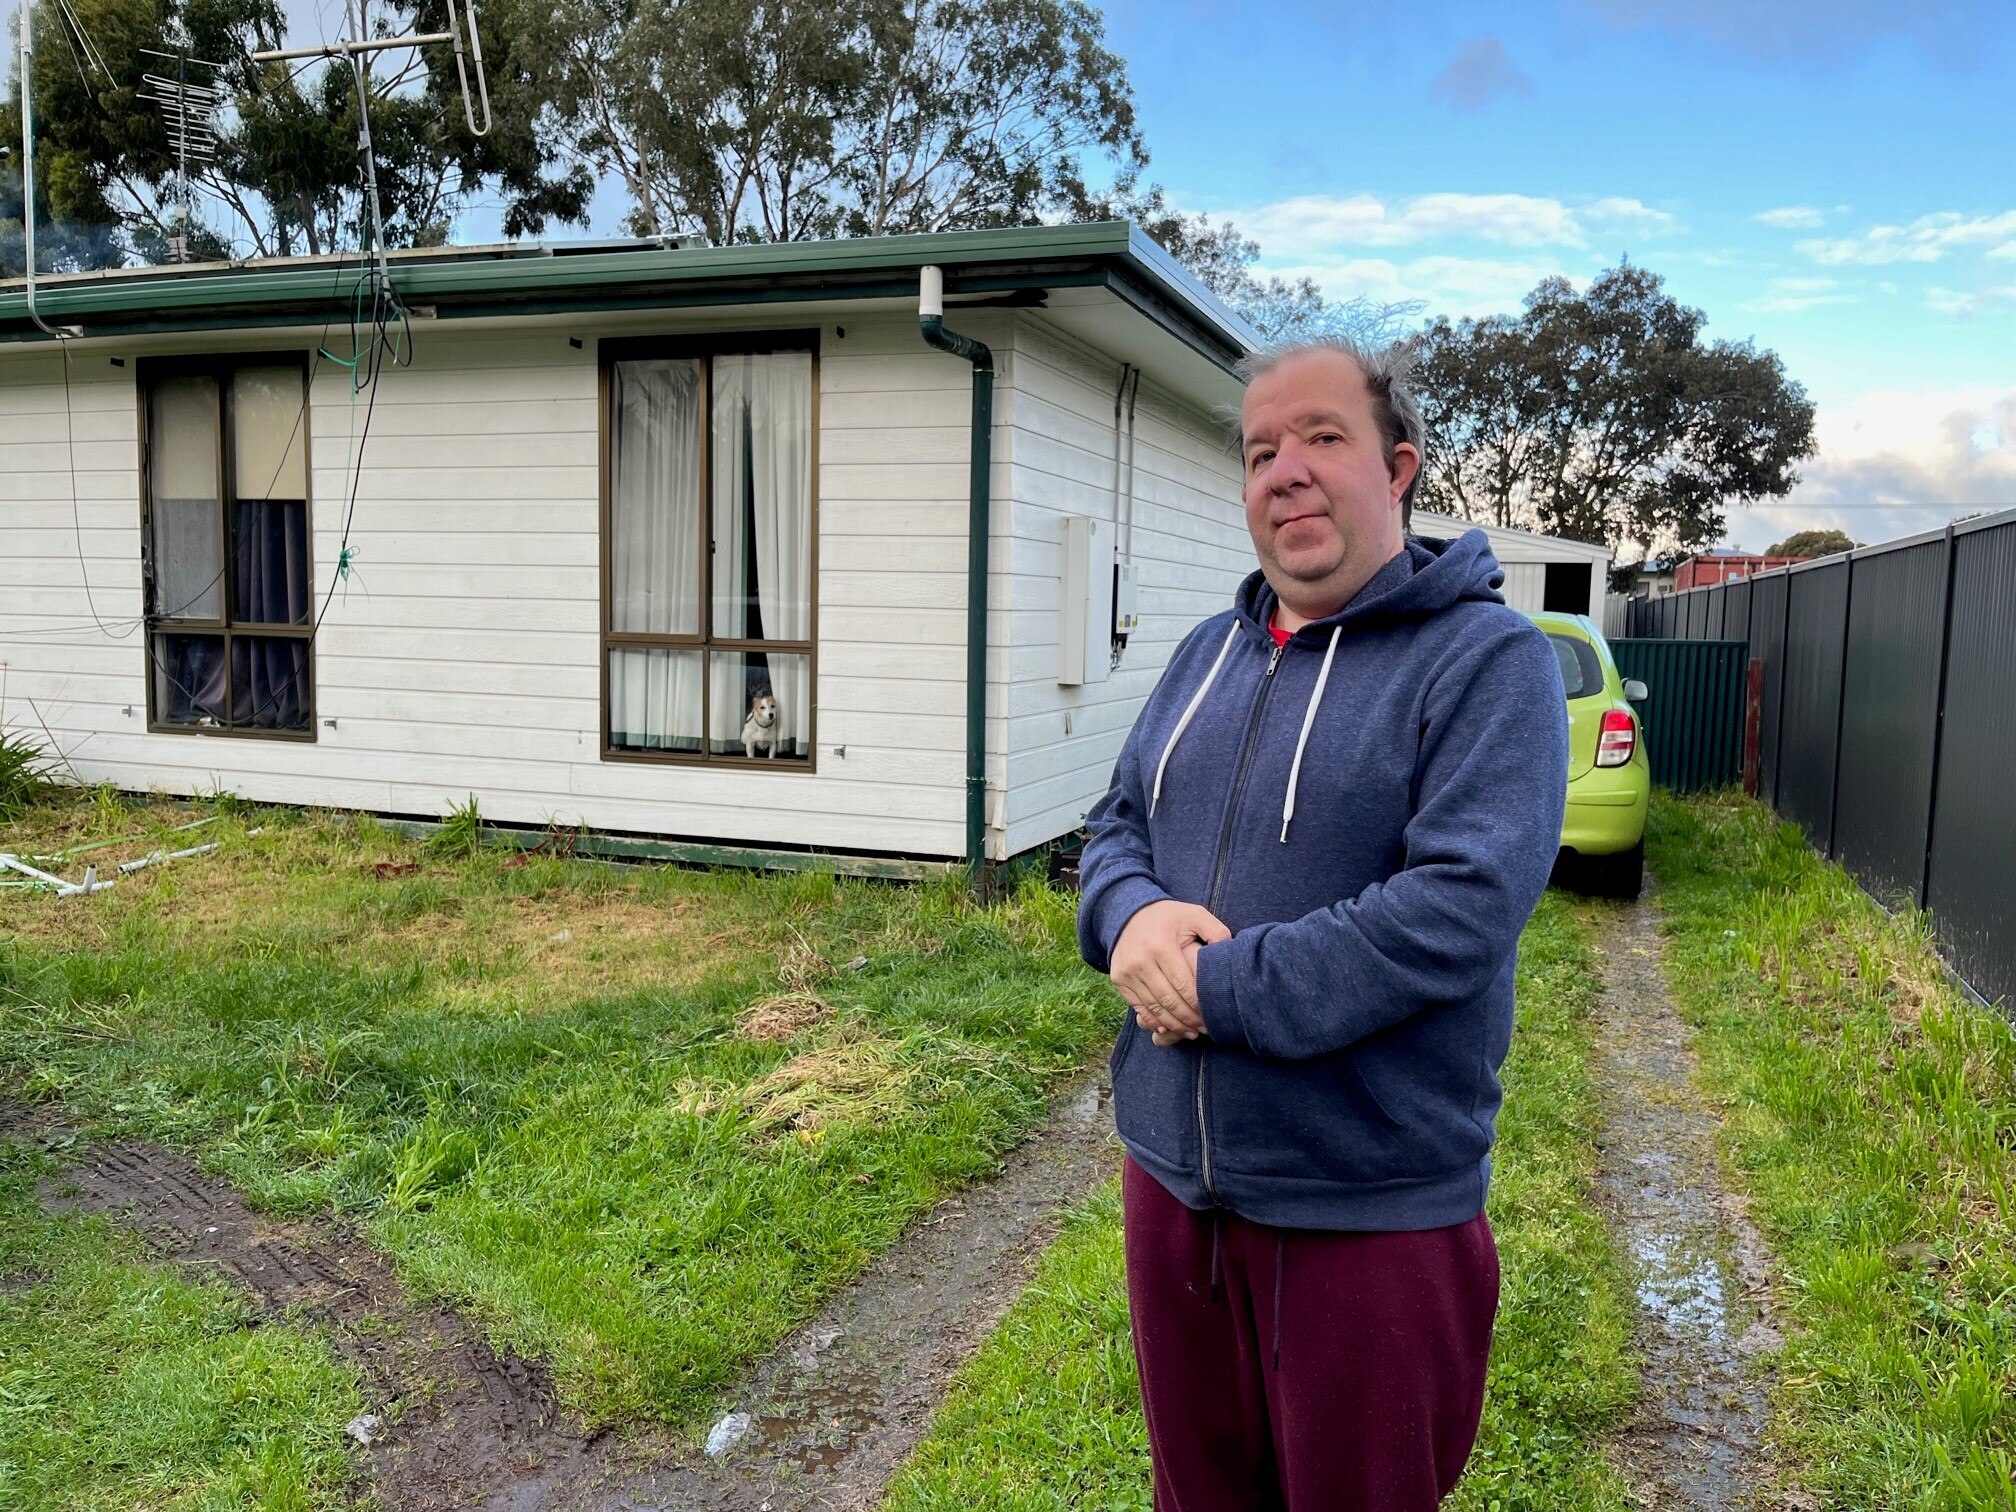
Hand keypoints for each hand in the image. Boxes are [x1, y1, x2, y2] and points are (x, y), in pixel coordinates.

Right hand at [1112, 902, 1228, 1042]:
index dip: (1198, 1005)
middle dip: (1188, 1019)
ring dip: (1173, 1024)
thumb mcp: (1193, 914)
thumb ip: (1215, 930)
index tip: (1211, 1016)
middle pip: (1169, 1000)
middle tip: (1204, 1030)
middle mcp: (1141, 961)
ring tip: (1191, 1032)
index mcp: (1161, 945)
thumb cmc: (1167, 917)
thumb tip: (1229, 951)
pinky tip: (1168, 1028)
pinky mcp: (1119, 979)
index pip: (1183, 985)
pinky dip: (1153, 1020)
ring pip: (1153, 1007)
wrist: (1126, 914)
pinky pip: (1137, 1006)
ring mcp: (1127, 972)